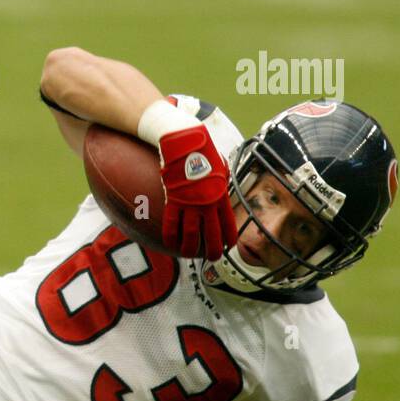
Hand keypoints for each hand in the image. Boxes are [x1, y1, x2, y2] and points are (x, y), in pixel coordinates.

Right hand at [158, 124, 237, 259]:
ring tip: (189, 255)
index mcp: (222, 197)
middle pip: (212, 236)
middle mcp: (208, 203)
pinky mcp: (173, 201)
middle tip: (211, 259)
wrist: (185, 142)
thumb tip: (221, 191)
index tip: (227, 247)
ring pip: (191, 236)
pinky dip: (171, 237)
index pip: (229, 225)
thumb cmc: (203, 152)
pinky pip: (171, 225)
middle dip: (213, 251)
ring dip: (191, 250)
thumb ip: (221, 184)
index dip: (229, 240)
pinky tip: (170, 244)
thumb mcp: (220, 169)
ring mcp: (190, 204)